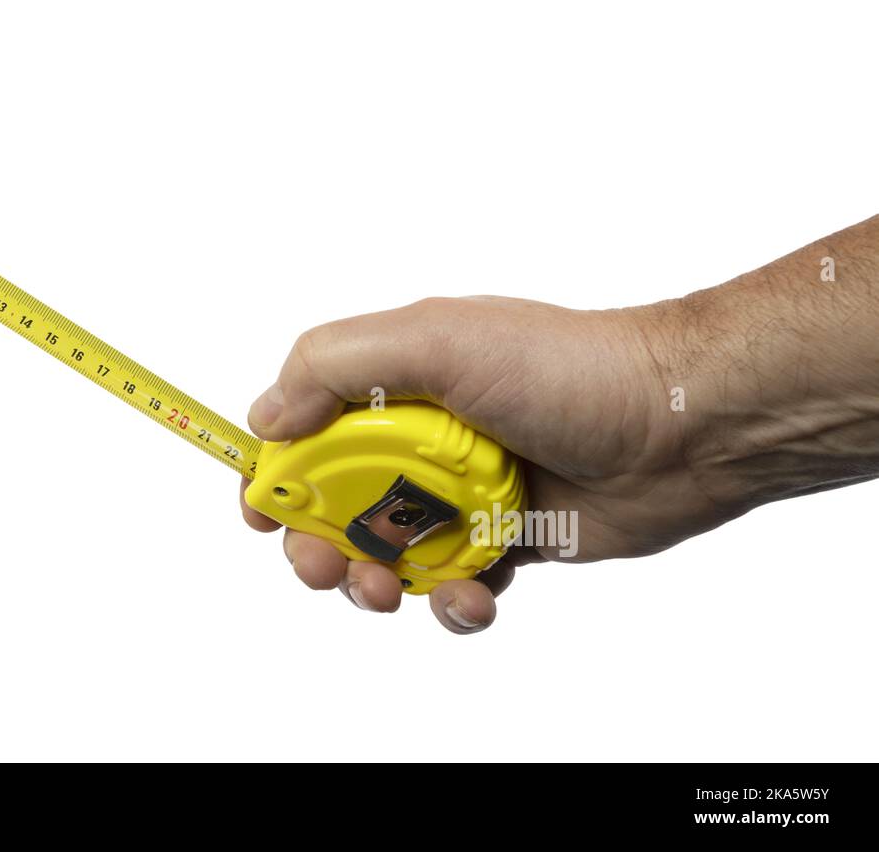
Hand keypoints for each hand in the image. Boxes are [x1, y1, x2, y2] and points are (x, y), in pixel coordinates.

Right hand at [239, 296, 746, 632]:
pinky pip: (453, 586)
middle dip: (315, 544)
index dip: (276, 470)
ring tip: (391, 589)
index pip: (307, 426)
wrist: (680, 426)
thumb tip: (267, 418)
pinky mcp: (505, 541)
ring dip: (373, 582)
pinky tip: (471, 597)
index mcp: (395, 383)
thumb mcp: (437, 339)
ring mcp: (461, 492)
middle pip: (334, 504)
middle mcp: (420, 438)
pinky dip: (451, 603)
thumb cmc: (563, 368)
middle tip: (323, 566)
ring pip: (386, 554)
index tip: (261, 508)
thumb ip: (336, 364)